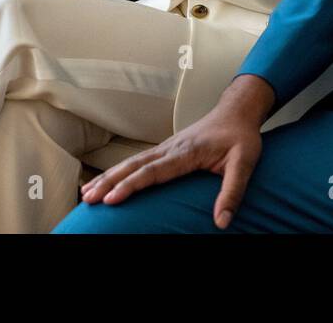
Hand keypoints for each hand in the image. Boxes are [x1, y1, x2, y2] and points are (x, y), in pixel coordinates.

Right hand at [78, 75, 273, 227]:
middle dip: (109, 182)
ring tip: (88, 192)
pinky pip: (138, 161)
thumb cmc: (241, 136)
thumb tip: (221, 222)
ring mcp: (167, 146)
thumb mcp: (245, 163)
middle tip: (89, 198)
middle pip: (134, 166)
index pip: (153, 171)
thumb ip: (232, 192)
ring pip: (132, 162)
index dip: (131, 185)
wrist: (237, 111)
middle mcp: (171, 148)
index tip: (112, 198)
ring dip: (109, 176)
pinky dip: (119, 171)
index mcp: (187, 152)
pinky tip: (109, 180)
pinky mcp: (167, 149)